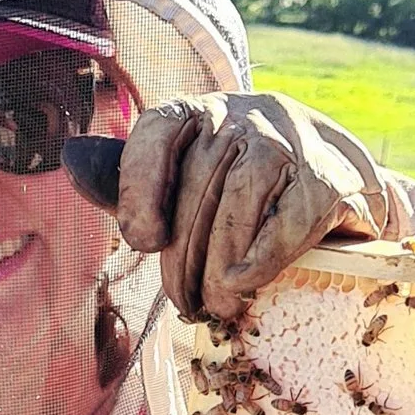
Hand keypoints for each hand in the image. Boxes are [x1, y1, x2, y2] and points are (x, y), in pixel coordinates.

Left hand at [114, 99, 366, 323]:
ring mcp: (290, 142)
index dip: (139, 188)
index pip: (157, 131)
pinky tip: (244, 284)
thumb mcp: (192, 176)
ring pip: (238, 204)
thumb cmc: (248, 187)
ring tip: (215, 304)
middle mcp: (244, 115)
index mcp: (200, 110)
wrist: (342, 179)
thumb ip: (136, 180)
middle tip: (184, 303)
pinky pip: (287, 221)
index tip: (143, 242)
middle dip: (182, 258)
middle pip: (195, 185)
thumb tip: (72, 163)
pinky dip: (261, 260)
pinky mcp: (330, 178)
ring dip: (218, 267)